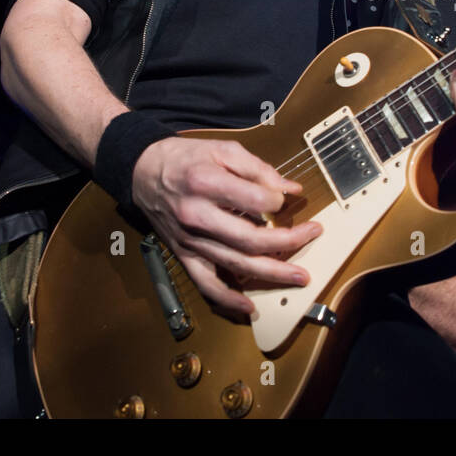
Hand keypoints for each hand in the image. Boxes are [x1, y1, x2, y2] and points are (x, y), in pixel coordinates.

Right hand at [131, 137, 321, 313]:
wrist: (142, 171)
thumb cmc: (184, 158)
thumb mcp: (222, 149)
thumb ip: (258, 169)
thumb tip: (289, 188)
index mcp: (207, 183)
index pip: (255, 200)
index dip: (277, 201)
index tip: (284, 198)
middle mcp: (197, 215)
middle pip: (250, 239)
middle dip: (288, 241)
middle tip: (313, 235)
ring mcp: (191, 239)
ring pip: (235, 264)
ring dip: (271, 273)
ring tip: (299, 276)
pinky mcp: (184, 254)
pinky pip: (206, 283)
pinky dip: (227, 299)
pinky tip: (248, 306)